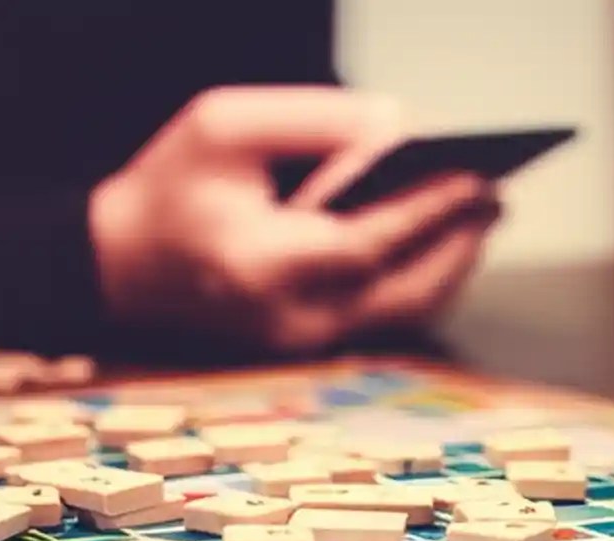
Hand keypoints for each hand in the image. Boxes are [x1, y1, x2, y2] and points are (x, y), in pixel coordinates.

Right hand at [88, 86, 498, 353]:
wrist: (116, 267)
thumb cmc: (169, 189)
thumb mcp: (224, 124)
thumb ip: (315, 120)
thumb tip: (400, 128)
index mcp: (259, 262)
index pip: (370, 242)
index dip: (433, 210)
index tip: (482, 175)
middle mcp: (289, 316)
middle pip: (407, 288)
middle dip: (462, 240)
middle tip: (498, 194)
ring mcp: (301, 341)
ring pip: (406, 310)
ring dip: (452, 262)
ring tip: (482, 214)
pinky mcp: (308, 347)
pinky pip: (386, 316)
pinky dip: (421, 278)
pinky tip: (440, 241)